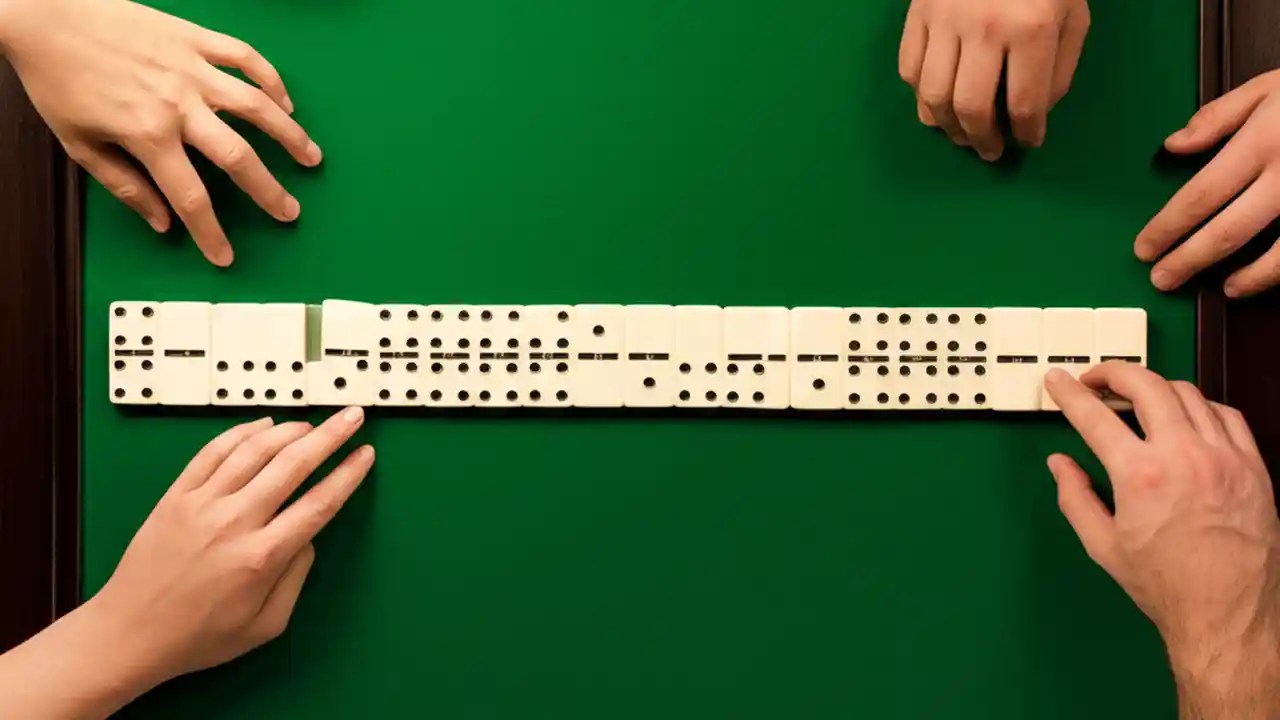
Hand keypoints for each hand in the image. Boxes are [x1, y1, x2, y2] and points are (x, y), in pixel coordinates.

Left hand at [0, 0, 321, 266]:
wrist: (47, 14)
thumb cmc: (58, 78)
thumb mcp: (79, 143)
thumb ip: (125, 186)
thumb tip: (161, 222)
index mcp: (147, 134)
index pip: (191, 197)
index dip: (211, 233)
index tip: (226, 256)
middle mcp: (178, 104)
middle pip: (238, 158)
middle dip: (269, 192)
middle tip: (289, 212)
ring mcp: (191, 69)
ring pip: (256, 106)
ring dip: (289, 136)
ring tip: (311, 157)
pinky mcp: (195, 39)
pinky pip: (245, 59)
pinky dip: (271, 80)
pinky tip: (285, 102)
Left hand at [87, 409, 372, 686]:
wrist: (129, 633)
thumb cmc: (200, 637)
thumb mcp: (265, 626)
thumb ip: (295, 579)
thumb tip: (308, 537)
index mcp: (261, 558)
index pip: (318, 504)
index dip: (347, 475)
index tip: (366, 454)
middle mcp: (234, 522)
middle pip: (292, 465)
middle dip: (329, 436)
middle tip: (352, 416)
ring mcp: (201, 504)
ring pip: (253, 451)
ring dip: (289, 430)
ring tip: (311, 424)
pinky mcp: (175, 495)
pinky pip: (212, 452)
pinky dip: (241, 432)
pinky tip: (263, 426)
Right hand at [897, 0, 1089, 161]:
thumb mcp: (1074, 16)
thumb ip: (1059, 69)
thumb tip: (1033, 114)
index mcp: (1032, 28)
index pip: (1024, 102)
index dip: (1026, 133)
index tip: (1028, 141)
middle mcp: (985, 28)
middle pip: (972, 107)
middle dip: (982, 139)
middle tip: (991, 151)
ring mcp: (945, 21)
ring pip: (934, 95)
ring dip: (947, 127)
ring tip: (962, 135)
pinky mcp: (918, 14)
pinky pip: (910, 69)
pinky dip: (921, 96)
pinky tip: (939, 103)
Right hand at [1045, 363, 1279, 714]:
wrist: (1227, 613)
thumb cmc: (1167, 585)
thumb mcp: (1103, 545)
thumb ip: (1075, 497)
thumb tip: (1060, 464)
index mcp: (1141, 476)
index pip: (1095, 416)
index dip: (1069, 392)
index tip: (1059, 380)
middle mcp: (1184, 457)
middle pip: (1146, 385)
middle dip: (1113, 372)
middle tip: (1097, 379)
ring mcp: (1224, 458)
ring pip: (1187, 393)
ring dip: (1155, 387)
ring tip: (1138, 398)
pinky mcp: (1252, 467)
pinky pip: (1227, 415)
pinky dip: (1201, 405)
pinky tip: (1186, 416)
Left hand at [1138, 70, 1279, 297]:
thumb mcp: (1272, 84)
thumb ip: (1220, 115)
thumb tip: (1173, 146)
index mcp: (1264, 140)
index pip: (1201, 194)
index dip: (1168, 227)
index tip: (1143, 248)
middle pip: (1230, 230)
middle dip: (1189, 260)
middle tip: (1161, 279)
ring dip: (1246, 277)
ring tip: (1222, 288)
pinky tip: (1265, 279)